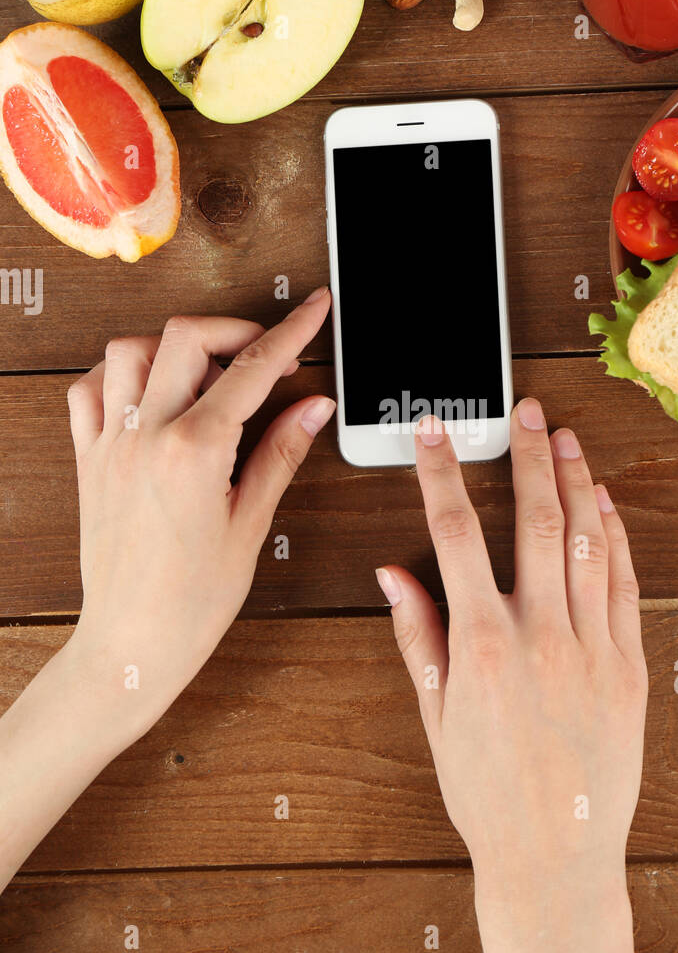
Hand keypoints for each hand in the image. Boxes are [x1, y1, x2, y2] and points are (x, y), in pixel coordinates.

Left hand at [66, 290, 334, 744]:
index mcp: (195, 451)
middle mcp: (146, 436)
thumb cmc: (191, 601)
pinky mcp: (88, 460)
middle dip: (234, 330)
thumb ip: (280, 453)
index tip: (313, 309)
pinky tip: (151, 394)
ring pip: (130, 350)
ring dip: (173, 346)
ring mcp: (110, 444)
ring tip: (208, 374)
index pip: (253, 368)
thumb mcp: (251, 524)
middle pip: (186, 336)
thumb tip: (313, 407)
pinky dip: (119, 375)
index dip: (292, 331)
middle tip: (266, 353)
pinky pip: (88, 389)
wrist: (132, 643)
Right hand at [377, 399, 652, 952]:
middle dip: (527, 454)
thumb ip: (417, 635)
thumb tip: (392, 572)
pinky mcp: (629, 666)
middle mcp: (540, 636)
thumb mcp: (436, 716)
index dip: (441, 474)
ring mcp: (592, 648)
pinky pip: (623, 583)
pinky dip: (614, 537)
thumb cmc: (486, 794)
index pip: (455, 534)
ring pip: (586, 540)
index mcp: (481, 646)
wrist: (555, 855)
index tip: (436, 434)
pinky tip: (604, 506)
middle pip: (534, 519)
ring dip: (576, 482)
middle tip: (525, 411)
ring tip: (566, 440)